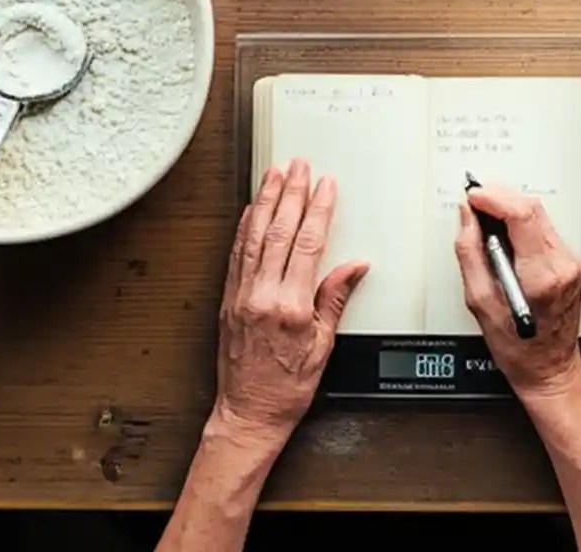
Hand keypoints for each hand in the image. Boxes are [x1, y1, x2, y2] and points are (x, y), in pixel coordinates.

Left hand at [211, 158, 369, 445]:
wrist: (249, 413)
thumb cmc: (287, 389)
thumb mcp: (323, 346)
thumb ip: (334, 299)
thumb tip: (353, 267)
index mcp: (290, 306)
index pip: (306, 244)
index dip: (318, 211)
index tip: (325, 187)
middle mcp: (261, 295)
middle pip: (278, 231)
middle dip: (290, 194)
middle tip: (298, 166)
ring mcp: (240, 295)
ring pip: (253, 236)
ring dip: (265, 201)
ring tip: (273, 175)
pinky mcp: (228, 299)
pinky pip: (236, 253)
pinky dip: (244, 227)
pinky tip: (250, 210)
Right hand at [454, 185, 580, 401]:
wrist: (549, 369)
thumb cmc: (518, 348)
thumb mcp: (479, 302)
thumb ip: (470, 253)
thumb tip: (467, 220)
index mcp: (541, 277)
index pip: (522, 215)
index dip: (494, 198)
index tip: (475, 196)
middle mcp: (564, 266)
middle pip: (533, 209)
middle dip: (500, 199)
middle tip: (476, 203)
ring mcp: (574, 264)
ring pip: (541, 217)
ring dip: (511, 212)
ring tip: (487, 221)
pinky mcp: (575, 264)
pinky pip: (546, 231)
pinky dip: (524, 227)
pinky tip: (507, 239)